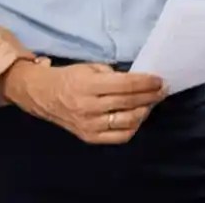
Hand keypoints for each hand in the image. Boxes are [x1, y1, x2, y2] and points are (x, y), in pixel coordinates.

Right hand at [5, 61, 166, 144]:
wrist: (42, 95)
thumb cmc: (67, 78)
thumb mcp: (88, 68)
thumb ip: (111, 75)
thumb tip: (137, 82)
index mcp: (87, 86)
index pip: (125, 85)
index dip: (146, 83)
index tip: (159, 80)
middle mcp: (89, 107)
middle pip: (129, 102)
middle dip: (150, 95)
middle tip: (162, 89)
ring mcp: (90, 125)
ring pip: (128, 121)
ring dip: (145, 111)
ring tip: (152, 102)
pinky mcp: (90, 137)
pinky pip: (120, 136)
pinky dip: (133, 127)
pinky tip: (138, 117)